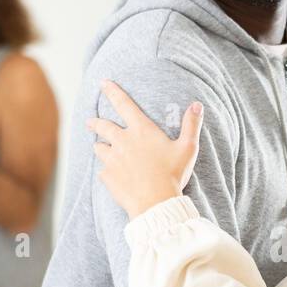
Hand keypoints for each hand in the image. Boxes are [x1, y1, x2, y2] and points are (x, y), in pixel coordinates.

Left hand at [88, 80, 202, 218]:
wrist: (155, 203)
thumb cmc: (173, 174)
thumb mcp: (188, 148)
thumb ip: (191, 125)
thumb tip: (197, 104)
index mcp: (141, 131)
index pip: (123, 104)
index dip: (112, 91)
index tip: (102, 83)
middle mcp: (122, 141)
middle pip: (103, 126)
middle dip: (95, 122)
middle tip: (90, 121)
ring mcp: (112, 159)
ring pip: (99, 148)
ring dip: (100, 146)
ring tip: (100, 147)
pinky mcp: (107, 176)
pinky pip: (103, 171)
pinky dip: (106, 171)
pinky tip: (111, 175)